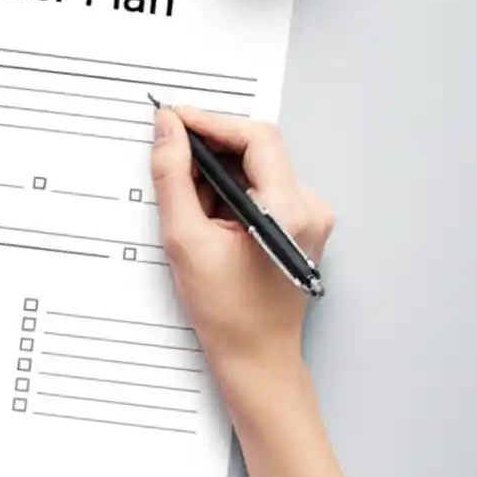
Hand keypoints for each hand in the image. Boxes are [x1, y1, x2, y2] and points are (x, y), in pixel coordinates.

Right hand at [150, 107, 334, 371]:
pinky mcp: (300, 224)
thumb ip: (173, 177)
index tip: (175, 119)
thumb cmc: (227, 312)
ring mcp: (309, 216)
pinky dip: (231, 194)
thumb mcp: (185, 239)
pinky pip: (262, 188)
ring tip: (192, 211)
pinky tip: (210, 222)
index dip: (211, 121)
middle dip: (211, 152)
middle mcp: (309, 208)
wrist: (256, 356)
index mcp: (289, 211)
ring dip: (219, 177)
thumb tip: (167, 131)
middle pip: (257, 150)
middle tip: (173, 164)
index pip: (255, 138)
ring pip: (256, 169)